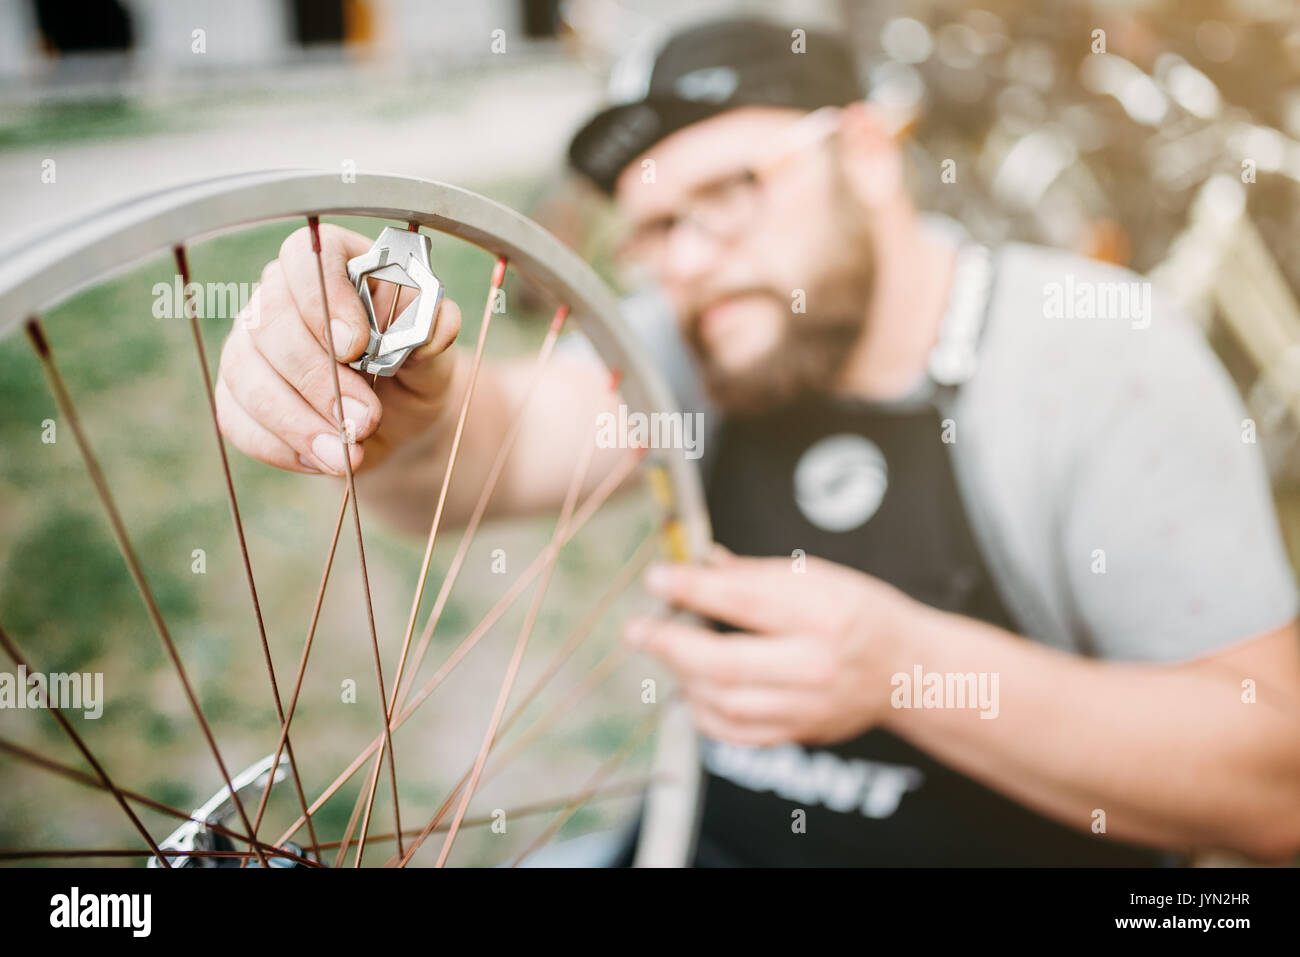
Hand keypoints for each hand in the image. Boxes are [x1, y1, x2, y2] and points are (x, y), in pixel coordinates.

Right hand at [215, 223, 462, 474]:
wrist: (398, 418)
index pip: (307, 257)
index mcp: (333, 262)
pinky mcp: (236, 393)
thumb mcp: (435, 350)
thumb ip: (435, 331)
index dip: (324, 298)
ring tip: (347, 455)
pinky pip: (237, 418)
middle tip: (366, 418)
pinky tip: (323, 460)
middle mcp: (278, 295)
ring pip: (248, 376)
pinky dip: (280, 447)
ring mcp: (250, 344)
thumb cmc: (414, 367)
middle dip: (318, 380)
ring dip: (298, 423)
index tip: (356, 346)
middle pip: (270, 323)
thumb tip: (438, 324)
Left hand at [623, 548, 919, 746]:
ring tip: (668, 653)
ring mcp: (808, 707)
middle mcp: (817, 666)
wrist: (906, 670)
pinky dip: (703, 711)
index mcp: (825, 614)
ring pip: (726, 704)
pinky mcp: (799, 734)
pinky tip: (692, 687)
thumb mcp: (819, 576)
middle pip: (728, 665)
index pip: (748, 601)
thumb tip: (700, 563)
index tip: (657, 578)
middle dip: (672, 647)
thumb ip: (757, 574)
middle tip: (638, 631)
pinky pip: (735, 734)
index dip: (695, 589)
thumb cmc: (859, 612)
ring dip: (684, 678)